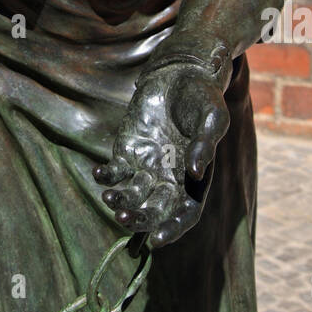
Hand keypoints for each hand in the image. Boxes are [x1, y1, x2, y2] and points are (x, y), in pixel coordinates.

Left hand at [94, 62, 229, 247]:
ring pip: (132, 195)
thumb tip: (196, 173)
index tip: (157, 239)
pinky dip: (106, 177)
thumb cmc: (202, 96)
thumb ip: (204, 144)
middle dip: (140, 219)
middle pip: (154, 210)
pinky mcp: (128, 150)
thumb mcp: (211, 117)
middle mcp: (169, 178)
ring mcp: (147, 166)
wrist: (179, 72)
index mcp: (194, 178)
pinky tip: (100, 175)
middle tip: (124, 217)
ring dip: (120, 202)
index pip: (184, 214)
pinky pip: (115, 172)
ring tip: (110, 199)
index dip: (172, 229)